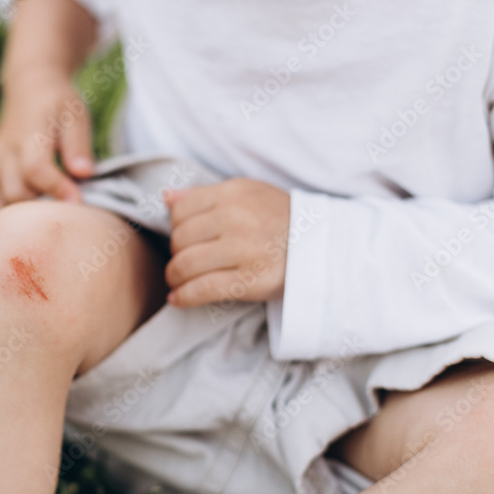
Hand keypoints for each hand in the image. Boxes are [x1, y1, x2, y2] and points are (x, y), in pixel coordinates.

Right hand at [0, 72, 93, 225]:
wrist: (30, 87)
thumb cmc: (58, 105)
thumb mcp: (76, 116)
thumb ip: (79, 146)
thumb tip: (84, 173)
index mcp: (29, 135)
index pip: (35, 169)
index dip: (56, 189)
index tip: (78, 202)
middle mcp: (6, 150)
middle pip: (13, 191)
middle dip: (37, 208)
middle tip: (60, 213)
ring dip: (9, 214)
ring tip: (33, 222)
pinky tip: (0, 224)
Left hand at [164, 178, 289, 306]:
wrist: (325, 247)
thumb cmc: (281, 220)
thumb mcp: (249, 194)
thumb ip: (206, 195)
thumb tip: (167, 198)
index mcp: (234, 194)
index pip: (181, 211)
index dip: (176, 227)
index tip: (184, 239)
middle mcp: (237, 219)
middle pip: (180, 239)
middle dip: (176, 254)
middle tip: (184, 262)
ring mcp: (244, 250)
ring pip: (186, 265)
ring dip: (175, 277)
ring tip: (177, 281)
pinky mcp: (250, 280)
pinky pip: (203, 289)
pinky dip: (184, 296)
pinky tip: (178, 299)